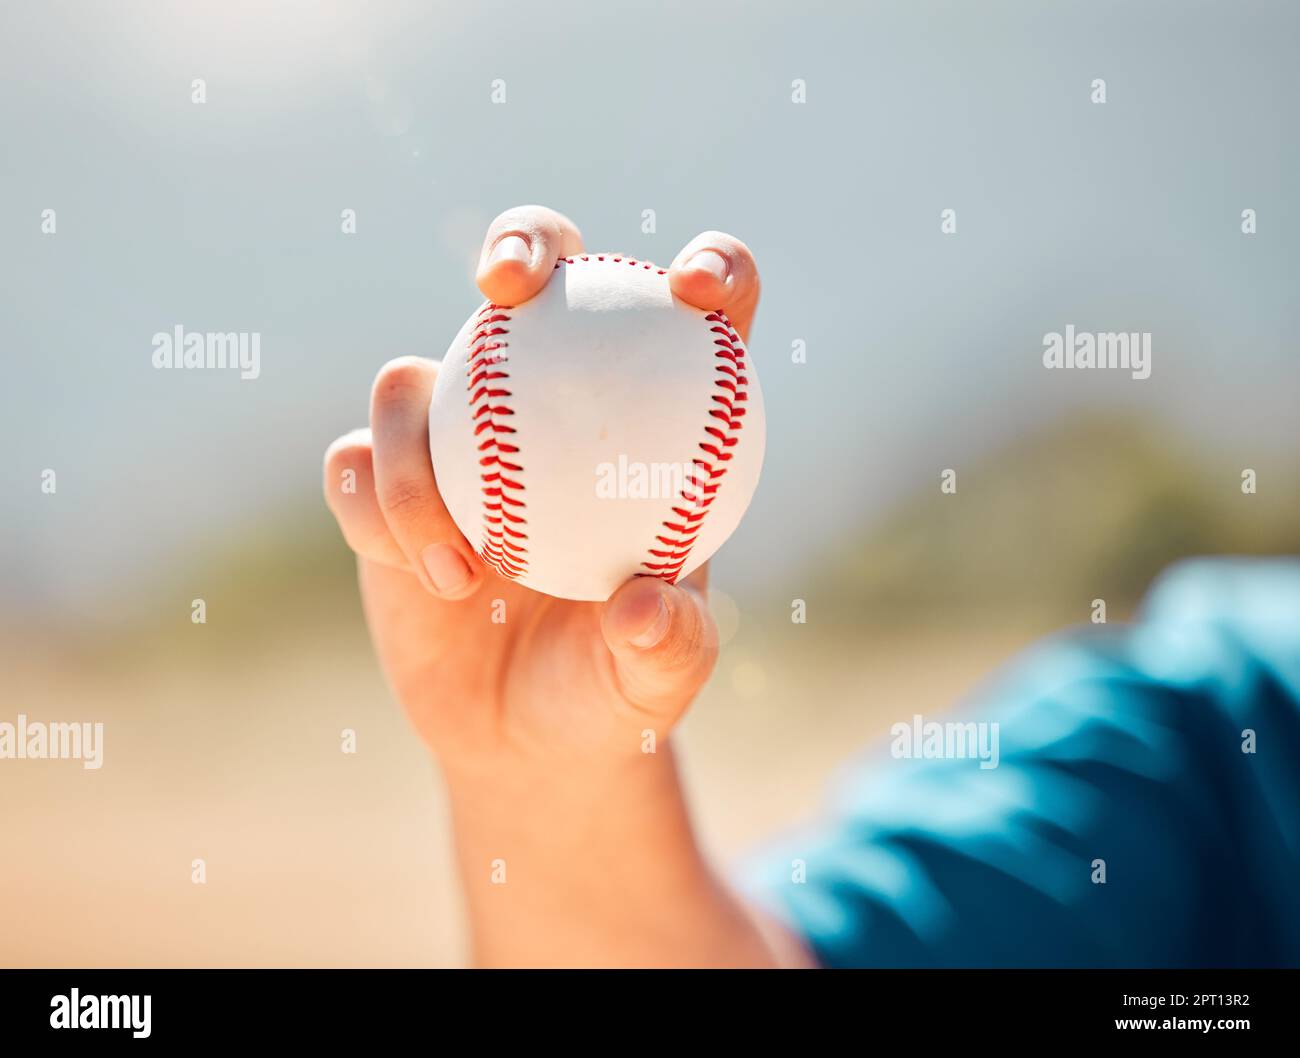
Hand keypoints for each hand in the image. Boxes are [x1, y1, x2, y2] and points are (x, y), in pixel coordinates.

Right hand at [323, 205, 761, 780]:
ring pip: (411, 381)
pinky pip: (356, 466)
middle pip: (534, 275)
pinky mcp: (380, 487)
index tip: (694, 292)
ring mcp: (455, 436)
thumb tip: (644, 606)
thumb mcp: (656, 682)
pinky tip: (428, 578)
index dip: (714, 267)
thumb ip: (666, 646)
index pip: (700, 314)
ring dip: (417, 468)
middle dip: (521, 240)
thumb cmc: (610, 689)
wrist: (523, 736)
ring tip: (465, 574)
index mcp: (648, 423)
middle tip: (507, 284)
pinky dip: (378, 511)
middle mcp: (548, 402)